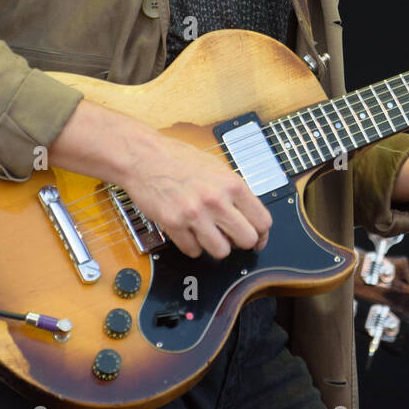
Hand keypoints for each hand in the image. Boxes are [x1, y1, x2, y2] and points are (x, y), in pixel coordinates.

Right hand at [119, 128, 272, 260]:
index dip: (262, 235)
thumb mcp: (217, 168)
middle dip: (240, 242)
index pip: (262, 221)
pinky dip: (192, 245)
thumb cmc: (179, 159)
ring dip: (215, 246)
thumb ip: (235, 192)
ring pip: (221, 251)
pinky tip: (189, 231)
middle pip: (246, 240)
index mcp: (232, 185)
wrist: (146, 157)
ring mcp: (195, 214)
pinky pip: (193, 251)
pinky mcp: (174, 225)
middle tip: (232, 237)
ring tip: (208, 233)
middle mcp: (216, 200)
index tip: (258, 239)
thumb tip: (250, 216)